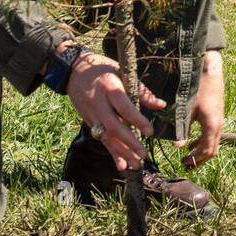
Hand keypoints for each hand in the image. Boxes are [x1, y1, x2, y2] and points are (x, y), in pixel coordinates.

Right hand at [66, 51, 164, 171]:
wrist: (73, 70)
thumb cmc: (103, 69)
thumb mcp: (122, 72)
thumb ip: (141, 91)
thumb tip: (161, 105)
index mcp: (109, 88)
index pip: (124, 107)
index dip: (137, 121)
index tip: (150, 132)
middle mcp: (99, 103)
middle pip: (114, 126)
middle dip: (129, 143)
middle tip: (143, 155)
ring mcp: (92, 114)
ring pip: (107, 137)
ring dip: (122, 153)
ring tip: (136, 165)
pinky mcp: (88, 122)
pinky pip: (101, 140)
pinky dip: (112, 153)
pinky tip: (121, 165)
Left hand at [177, 50, 223, 169]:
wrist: (210, 71)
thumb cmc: (198, 88)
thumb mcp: (187, 108)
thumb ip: (182, 128)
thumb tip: (178, 146)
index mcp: (212, 125)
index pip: (206, 150)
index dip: (195, 159)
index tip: (183, 162)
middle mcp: (219, 125)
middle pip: (212, 151)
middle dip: (199, 160)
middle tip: (185, 165)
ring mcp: (220, 121)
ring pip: (213, 144)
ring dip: (201, 152)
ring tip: (188, 158)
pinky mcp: (217, 117)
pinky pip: (212, 135)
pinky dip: (203, 142)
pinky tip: (191, 143)